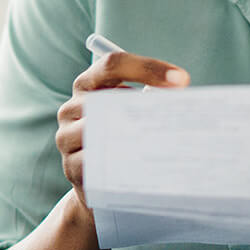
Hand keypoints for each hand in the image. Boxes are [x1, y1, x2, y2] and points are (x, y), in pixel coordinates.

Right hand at [55, 51, 189, 208]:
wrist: (101, 183)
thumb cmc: (122, 137)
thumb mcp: (131, 112)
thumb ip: (149, 98)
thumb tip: (181, 96)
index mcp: (88, 85)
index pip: (113, 65)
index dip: (148, 68)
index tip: (181, 79)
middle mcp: (72, 108)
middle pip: (108, 97)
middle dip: (148, 104)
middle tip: (179, 113)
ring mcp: (67, 138)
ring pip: (103, 130)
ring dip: (137, 134)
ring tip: (165, 141)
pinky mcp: (72, 168)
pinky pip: (99, 162)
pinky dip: (126, 162)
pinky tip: (147, 165)